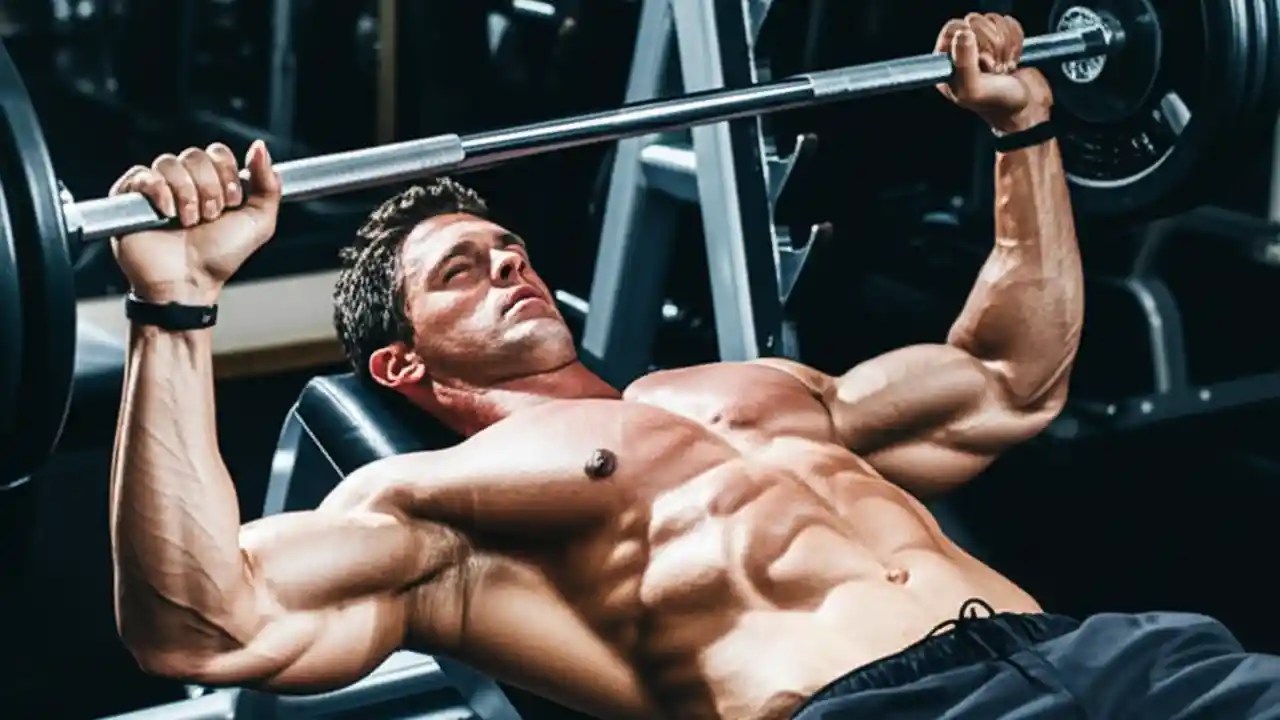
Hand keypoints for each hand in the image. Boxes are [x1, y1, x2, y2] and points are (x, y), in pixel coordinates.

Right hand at [109, 140, 281, 303]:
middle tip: (210, 216)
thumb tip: (260, 147)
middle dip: (209, 188)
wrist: (190, 281)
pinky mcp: (130, 197)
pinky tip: (168, 214)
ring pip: (169, 163)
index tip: (232, 203)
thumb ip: (268, 185)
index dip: (227, 173)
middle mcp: (184, 181)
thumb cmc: (221, 256)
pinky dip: (159, 191)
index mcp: (213, 181)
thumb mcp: (259, 222)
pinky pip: (142, 174)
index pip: (218, 152)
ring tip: (189, 221)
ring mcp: (157, 188)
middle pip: (195, 155)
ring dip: (186, 194)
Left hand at [934, 13, 1052, 132]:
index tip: (982, 62)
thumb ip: (964, 63)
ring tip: (1004, 68)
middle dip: (992, 45)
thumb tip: (964, 33)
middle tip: (995, 69)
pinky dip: (1016, 43)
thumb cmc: (997, 104)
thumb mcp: (974, 90)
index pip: (953, 29)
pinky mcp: (1002, 40)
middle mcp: (961, 51)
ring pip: (994, 21)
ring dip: (1005, 46)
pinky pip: (1009, 24)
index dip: (971, 40)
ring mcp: (982, 44)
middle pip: (976, 22)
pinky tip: (1012, 62)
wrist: (1026, 108)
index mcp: (946, 62)